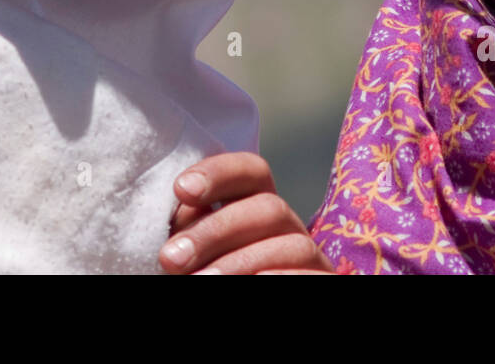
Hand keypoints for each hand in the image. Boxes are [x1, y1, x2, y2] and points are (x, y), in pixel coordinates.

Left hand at [158, 152, 335, 273]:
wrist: (244, 322)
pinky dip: (276, 280)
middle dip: (215, 230)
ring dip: (239, 263)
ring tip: (199, 284)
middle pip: (268, 207)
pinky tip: (251, 286)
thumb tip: (178, 217)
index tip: (180, 190)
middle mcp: (288, 229)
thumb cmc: (210, 280)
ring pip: (292, 244)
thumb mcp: (198, 259)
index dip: (220, 173)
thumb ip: (191, 236)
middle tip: (170, 259)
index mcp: (255, 210)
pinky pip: (309, 278)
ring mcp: (311, 260)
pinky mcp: (324, 283)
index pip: (251, 172)